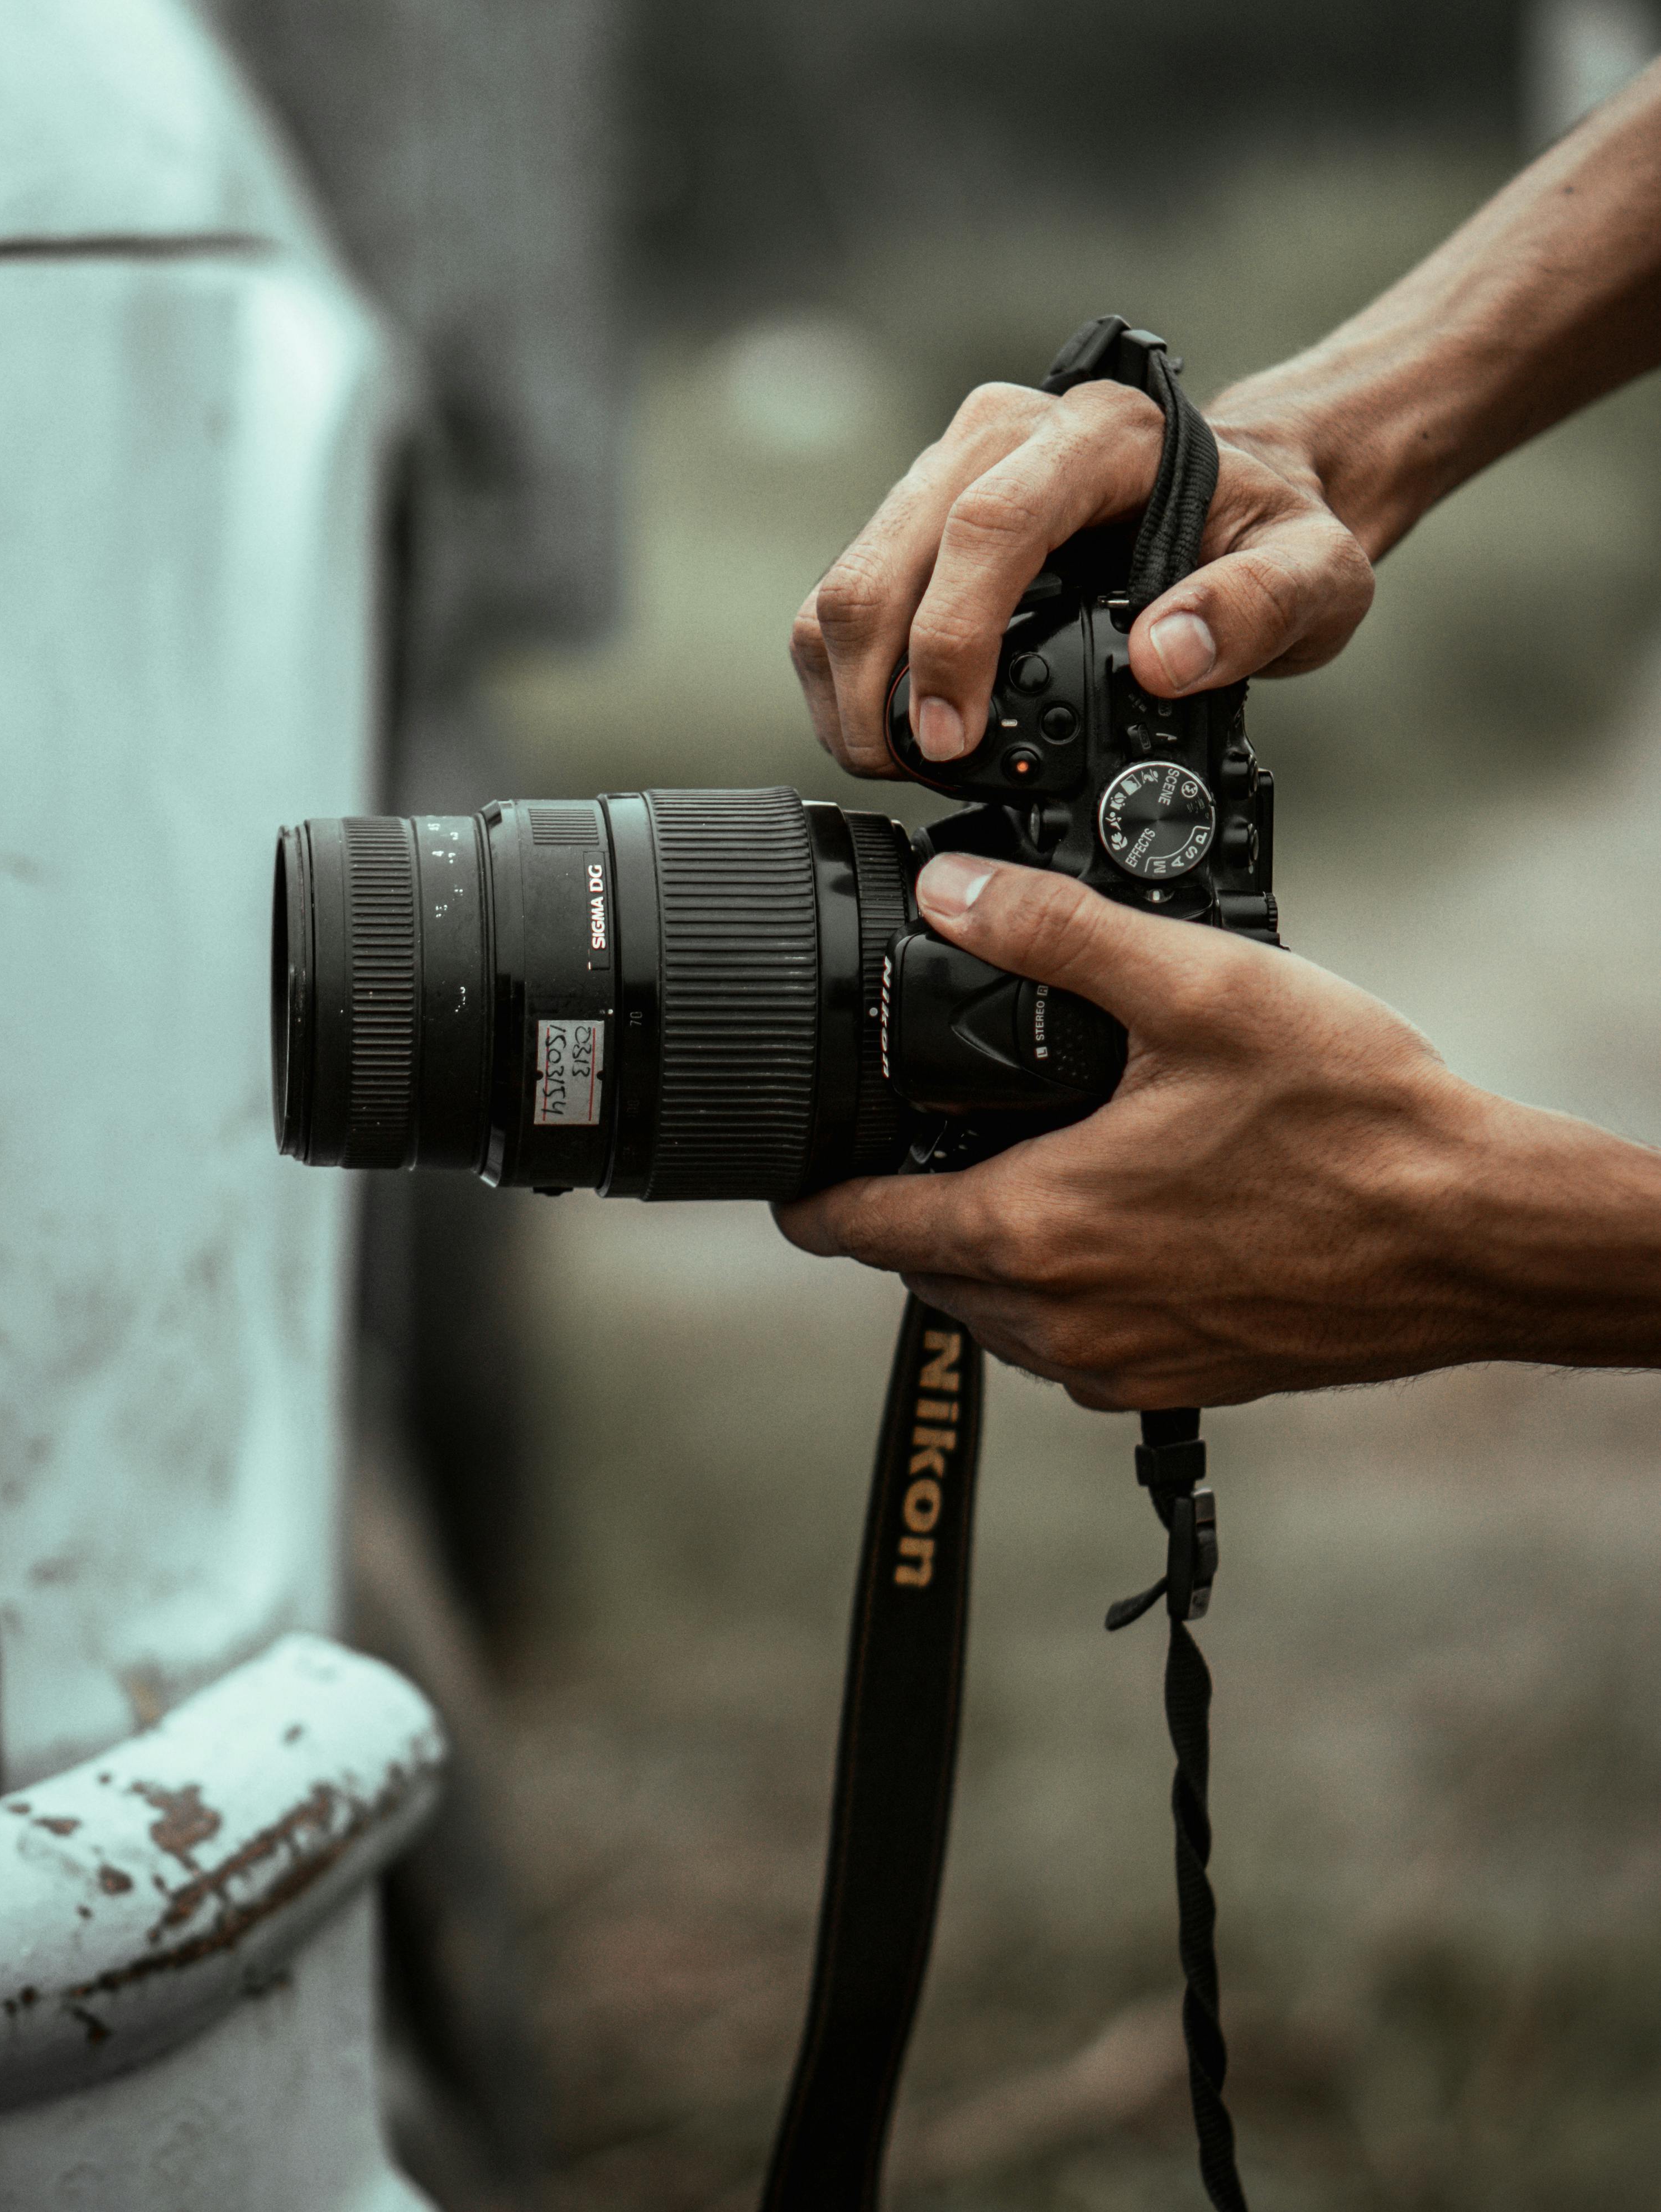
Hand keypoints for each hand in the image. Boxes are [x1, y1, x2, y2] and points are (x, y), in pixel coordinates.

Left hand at [777, 856, 1660, 1409]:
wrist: (1478, 1237)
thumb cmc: (1357, 1122)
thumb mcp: (1198, 989)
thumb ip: (1055, 931)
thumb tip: (955, 891)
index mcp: (1037, 1231)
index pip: (857, 1229)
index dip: (811, 1193)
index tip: (794, 1168)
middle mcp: (1060, 1322)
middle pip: (920, 1267)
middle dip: (906, 1204)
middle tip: (925, 1131)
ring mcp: (1119, 1365)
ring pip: (992, 1310)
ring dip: (984, 1245)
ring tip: (1019, 1159)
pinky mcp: (1179, 1381)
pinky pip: (1068, 1339)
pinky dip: (1061, 1283)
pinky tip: (1111, 1212)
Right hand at [789, 381, 1373, 777]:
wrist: (1244, 490)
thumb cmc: (1270, 530)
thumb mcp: (1316, 571)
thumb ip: (1259, 607)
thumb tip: (1165, 657)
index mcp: (1099, 437)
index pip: (988, 527)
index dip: (951, 640)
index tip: (954, 739)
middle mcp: (1004, 435)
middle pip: (887, 560)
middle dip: (875, 685)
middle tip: (909, 773)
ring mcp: (948, 468)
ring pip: (848, 578)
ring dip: (848, 686)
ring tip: (893, 763)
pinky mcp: (916, 510)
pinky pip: (847, 591)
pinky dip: (846, 672)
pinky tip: (887, 726)